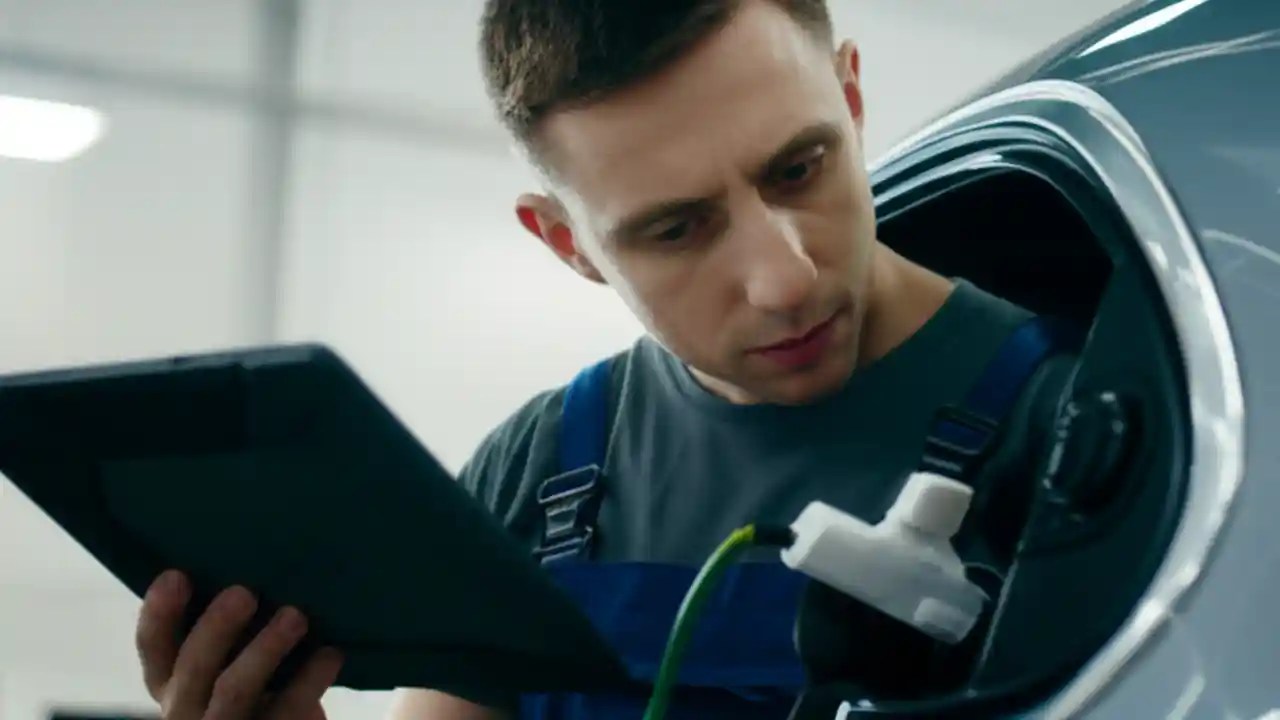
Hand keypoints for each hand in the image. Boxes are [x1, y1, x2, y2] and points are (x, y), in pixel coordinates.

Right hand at [136, 570, 344, 719]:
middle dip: (216, 628)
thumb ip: (227, 625)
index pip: (153, 647)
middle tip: (244, 593)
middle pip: (192, 668)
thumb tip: (250, 564)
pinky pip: (286, 709)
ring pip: (233, 691)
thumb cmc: (256, 676)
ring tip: (295, 616)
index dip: (159, 613)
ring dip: (264, 650)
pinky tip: (330, 654)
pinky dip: (310, 680)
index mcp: (171, 679)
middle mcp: (186, 707)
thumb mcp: (229, 653)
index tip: (176, 574)